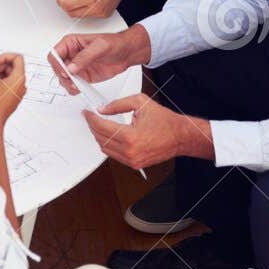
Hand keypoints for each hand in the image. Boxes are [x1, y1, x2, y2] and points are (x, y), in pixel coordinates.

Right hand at [0, 50, 26, 134]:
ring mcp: (17, 92)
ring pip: (10, 74)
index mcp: (19, 79)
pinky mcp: (12, 97)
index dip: (5, 56)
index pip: (17, 57)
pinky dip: (0, 81)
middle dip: (1, 64)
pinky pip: (8, 83)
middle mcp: (21, 85)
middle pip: (14, 65)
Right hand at [47, 30, 147, 86]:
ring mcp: (76, 67)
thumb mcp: (100, 46)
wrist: (126, 53)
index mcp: (70, 43)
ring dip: (67, 84)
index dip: (57, 64)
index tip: (66, 72)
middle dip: (63, 77)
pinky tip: (80, 89)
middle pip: (57, 68)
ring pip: (63, 78)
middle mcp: (71, 55)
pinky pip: (73, 84)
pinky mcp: (83, 76)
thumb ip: (85, 57)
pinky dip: (74, 89)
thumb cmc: (114, 43)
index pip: (55, 54)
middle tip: (73, 82)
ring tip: (77, 86)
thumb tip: (72, 67)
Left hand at [57, 0, 125, 18]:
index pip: (69, 6)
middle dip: (66, 7)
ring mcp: (101, 13)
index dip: (62, 3)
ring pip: (80, 16)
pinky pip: (89, 15)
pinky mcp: (104, 15)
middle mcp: (96, 8)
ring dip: (75, 9)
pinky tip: (85, 2)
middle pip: (73, 14)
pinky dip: (84, 10)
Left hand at [81, 93, 205, 170]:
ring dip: (99, 136)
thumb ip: (118, 104)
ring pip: (105, 149)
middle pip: (101, 139)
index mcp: (131, 137)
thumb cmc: (166, 121)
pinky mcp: (135, 164)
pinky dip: (108, 145)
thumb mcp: (140, 103)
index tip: (87, 113)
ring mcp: (132, 160)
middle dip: (93, 126)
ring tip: (98, 125)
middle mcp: (131, 151)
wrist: (181, 136)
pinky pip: (114, 155)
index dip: (91, 118)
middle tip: (91, 117)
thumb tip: (103, 109)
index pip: (101, 127)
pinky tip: (108, 135)